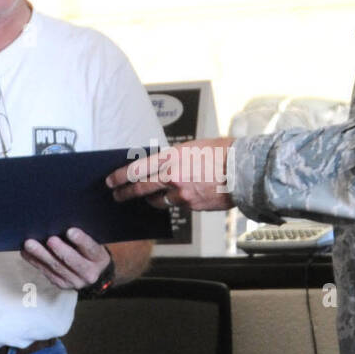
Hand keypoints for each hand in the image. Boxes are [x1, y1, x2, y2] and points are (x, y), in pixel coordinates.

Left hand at [21, 227, 109, 291]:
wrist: (94, 273)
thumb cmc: (90, 252)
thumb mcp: (95, 243)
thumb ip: (82, 236)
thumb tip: (61, 222)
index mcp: (99, 259)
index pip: (91, 249)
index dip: (81, 240)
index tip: (71, 231)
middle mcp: (89, 273)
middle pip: (72, 261)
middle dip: (59, 250)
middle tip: (49, 239)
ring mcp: (74, 281)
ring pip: (56, 267)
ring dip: (41, 255)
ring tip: (29, 244)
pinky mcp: (62, 284)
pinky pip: (46, 272)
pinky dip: (35, 261)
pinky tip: (26, 252)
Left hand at [106, 138, 235, 213]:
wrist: (243, 169)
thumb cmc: (221, 154)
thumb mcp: (192, 147)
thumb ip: (173, 158)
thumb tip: (159, 166)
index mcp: (171, 158)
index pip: (136, 169)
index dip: (120, 177)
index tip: (111, 181)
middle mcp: (172, 176)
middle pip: (140, 189)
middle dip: (126, 193)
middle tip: (118, 196)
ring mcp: (182, 194)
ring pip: (158, 201)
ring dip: (152, 199)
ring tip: (149, 197)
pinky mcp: (192, 206)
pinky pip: (178, 205)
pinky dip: (176, 202)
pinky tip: (182, 196)